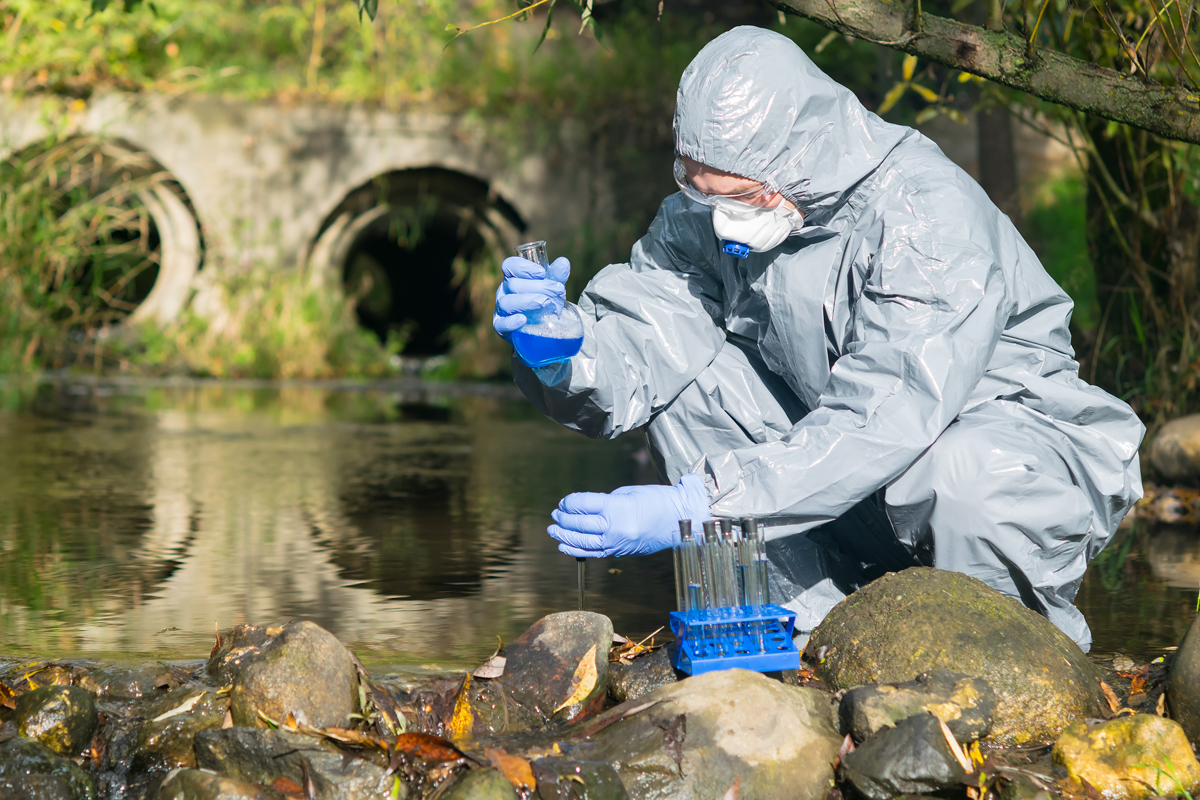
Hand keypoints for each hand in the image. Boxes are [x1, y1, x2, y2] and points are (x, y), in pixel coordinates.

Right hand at [493, 255, 570, 340]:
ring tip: (545, 302)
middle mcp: (504, 291)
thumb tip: (563, 262)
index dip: (523, 267)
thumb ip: (557, 276)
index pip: (509, 265)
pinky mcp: (501, 327)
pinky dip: (511, 322)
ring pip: (506, 303)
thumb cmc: (544, 302)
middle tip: (555, 290)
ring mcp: (501, 310)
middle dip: (536, 286)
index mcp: (513, 277)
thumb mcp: (552, 287)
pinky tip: (523, 320)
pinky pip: (501, 324)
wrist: (540, 328)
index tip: (542, 273)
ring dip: (526, 301)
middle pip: (513, 284)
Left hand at [548, 473, 710, 557]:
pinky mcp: (621, 552)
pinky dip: (576, 549)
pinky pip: (594, 553)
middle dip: (564, 518)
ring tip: (553, 530)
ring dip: (565, 535)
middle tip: (555, 514)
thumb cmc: (658, 501)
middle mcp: (615, 527)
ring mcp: (618, 543)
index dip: (570, 502)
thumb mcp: (629, 493)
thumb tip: (585, 508)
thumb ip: (606, 501)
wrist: (682, 521)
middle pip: (580, 523)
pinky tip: (564, 545)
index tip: (564, 501)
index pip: (583, 504)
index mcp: (617, 508)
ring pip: (583, 541)